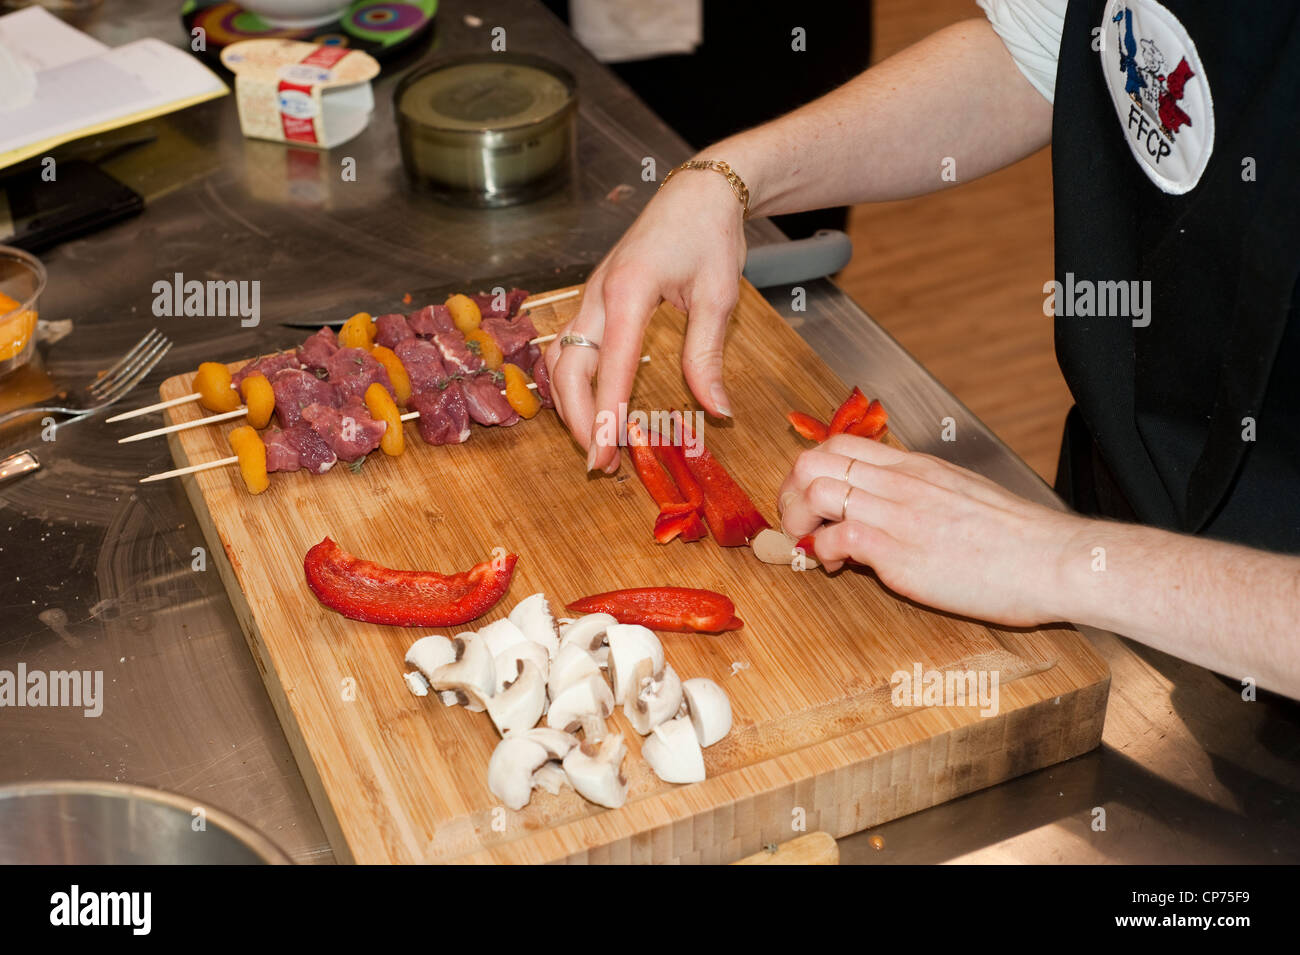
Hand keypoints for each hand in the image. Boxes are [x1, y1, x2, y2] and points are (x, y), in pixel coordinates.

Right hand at [545, 165, 747, 471]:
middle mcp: (597, 294)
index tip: (606, 455)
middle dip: (578, 419)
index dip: (605, 416)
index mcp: (628, 292)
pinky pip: (567, 346)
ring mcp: (589, 295)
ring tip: (594, 440)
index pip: (610, 368)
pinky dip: (570, 381)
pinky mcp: (593, 297)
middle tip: (599, 462)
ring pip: (559, 358)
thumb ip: (707, 355)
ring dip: (568, 403)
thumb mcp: (718, 296)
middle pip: (567, 368)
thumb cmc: (710, 235)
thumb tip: (715, 410)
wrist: (698, 189)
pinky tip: (588, 405)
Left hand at [777, 435, 1084, 626]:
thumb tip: (891, 506)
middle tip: (798, 524)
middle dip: (789, 493)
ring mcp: (896, 514)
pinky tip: (839, 568)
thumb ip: (921, 494)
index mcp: (915, 467)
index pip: (839, 444)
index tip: (809, 498)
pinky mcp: (898, 552)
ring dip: (799, 523)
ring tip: (814, 547)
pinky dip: (822, 555)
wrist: (1053, 560)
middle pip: (812, 461)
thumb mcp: (962, 495)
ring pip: (815, 493)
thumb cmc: (1018, 539)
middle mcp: (899, 482)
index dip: (809, 470)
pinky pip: (834, 539)